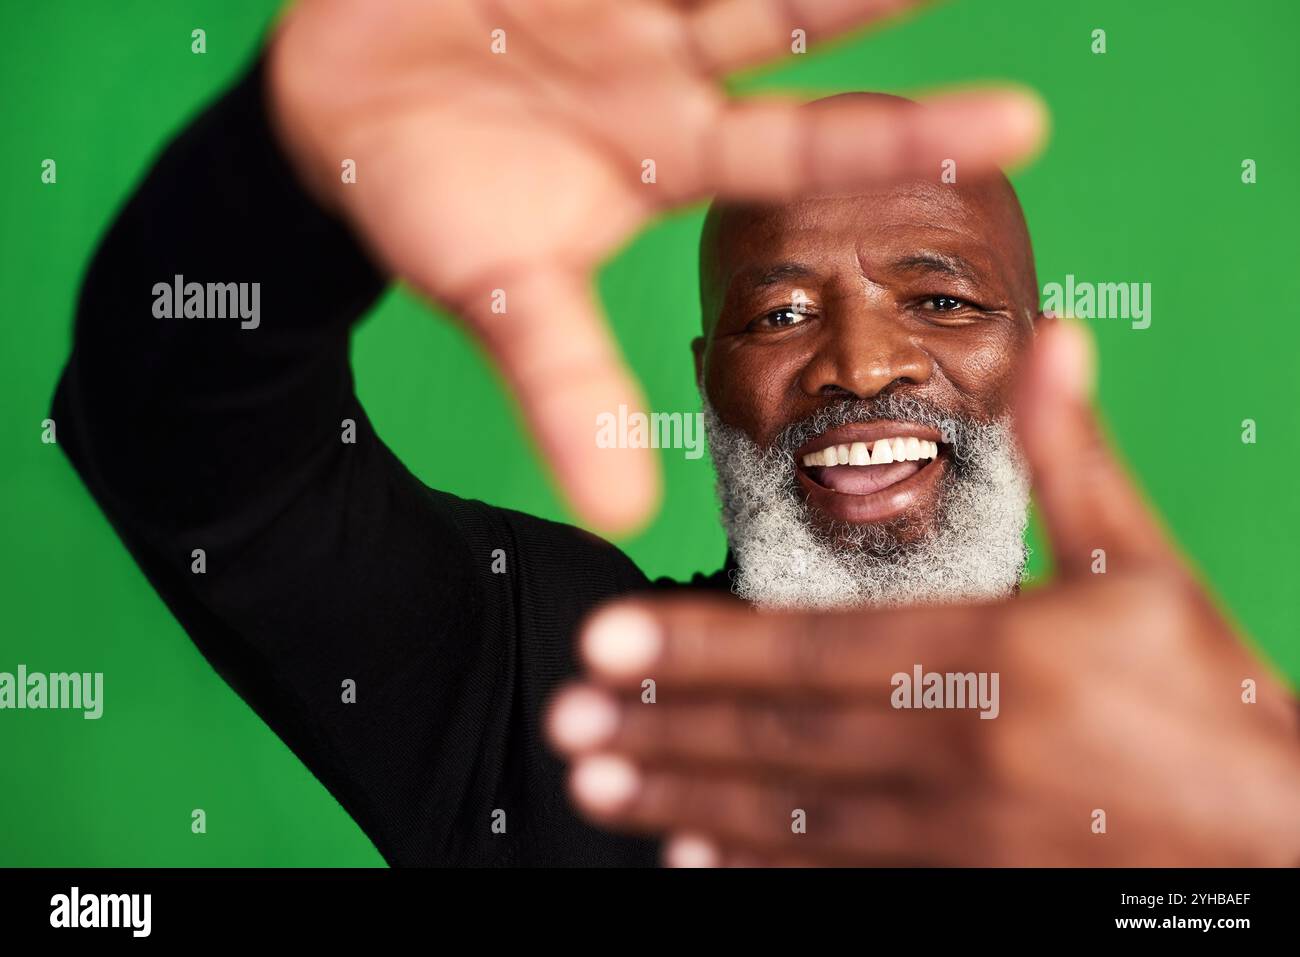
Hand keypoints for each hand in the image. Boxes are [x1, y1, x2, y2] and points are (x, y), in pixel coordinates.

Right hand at [266, 0, 1045, 531]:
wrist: (329, 117)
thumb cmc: (422, 209)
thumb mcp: (503, 296)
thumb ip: (566, 389)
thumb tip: (618, 513)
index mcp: (667, 151)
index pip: (813, 143)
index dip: (913, 134)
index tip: (1026, 121)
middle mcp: (667, 65)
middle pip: (806, 13)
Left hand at [546, 322, 1299, 865]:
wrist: (1275, 841)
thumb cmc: (1207, 696)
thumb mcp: (1143, 568)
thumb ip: (1075, 458)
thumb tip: (1057, 338)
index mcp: (988, 656)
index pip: (810, 647)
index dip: (701, 642)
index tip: (609, 635)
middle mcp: (955, 749)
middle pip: (777, 735)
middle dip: (662, 723)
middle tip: (568, 715)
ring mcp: (954, 835)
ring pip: (788, 815)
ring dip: (683, 795)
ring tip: (595, 785)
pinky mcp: (964, 888)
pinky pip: (837, 883)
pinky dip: (753, 871)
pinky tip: (684, 860)